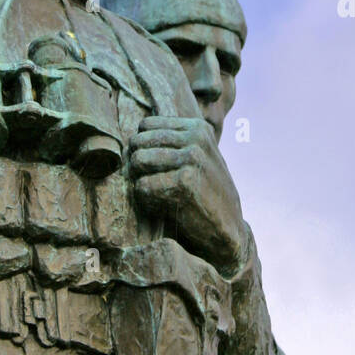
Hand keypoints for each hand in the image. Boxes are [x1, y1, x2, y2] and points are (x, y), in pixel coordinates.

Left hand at [129, 116, 246, 275]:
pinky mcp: (185, 183)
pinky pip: (142, 186)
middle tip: (153, 183)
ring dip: (141, 182)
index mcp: (197, 128)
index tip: (155, 167)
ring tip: (160, 194)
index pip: (146, 125)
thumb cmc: (204, 193)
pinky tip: (165, 207)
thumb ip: (171, 143)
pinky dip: (147, 200)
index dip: (142, 147)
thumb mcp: (196, 157)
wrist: (227, 228)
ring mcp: (191, 158)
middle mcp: (196, 139)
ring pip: (138, 161)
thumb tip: (128, 140)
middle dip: (137, 165)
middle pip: (137, 142)